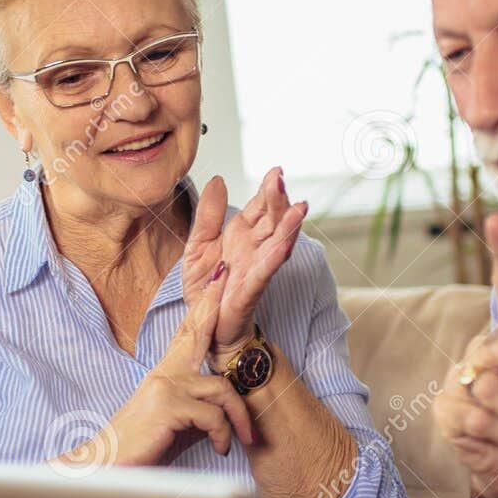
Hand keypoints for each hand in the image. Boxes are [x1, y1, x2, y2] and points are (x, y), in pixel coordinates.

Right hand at [85, 262, 256, 467]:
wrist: (105, 469)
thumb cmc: (142, 450)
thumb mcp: (176, 426)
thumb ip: (198, 411)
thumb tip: (224, 411)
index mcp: (164, 375)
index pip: (186, 336)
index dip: (201, 310)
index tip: (215, 282)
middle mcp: (163, 374)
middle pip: (196, 334)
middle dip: (213, 306)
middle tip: (225, 276)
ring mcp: (165, 387)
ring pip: (221, 388)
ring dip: (238, 418)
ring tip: (241, 438)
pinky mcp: (167, 406)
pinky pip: (213, 415)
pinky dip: (222, 435)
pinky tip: (217, 449)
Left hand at [181, 170, 307, 366]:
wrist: (205, 326)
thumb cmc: (206, 288)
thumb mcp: (197, 246)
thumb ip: (207, 216)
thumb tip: (218, 180)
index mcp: (241, 235)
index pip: (259, 208)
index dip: (268, 190)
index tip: (276, 171)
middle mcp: (253, 249)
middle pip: (271, 220)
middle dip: (278, 201)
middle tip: (281, 179)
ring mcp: (255, 269)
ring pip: (276, 243)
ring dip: (289, 226)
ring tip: (299, 207)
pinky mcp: (250, 290)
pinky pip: (265, 271)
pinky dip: (275, 256)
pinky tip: (285, 243)